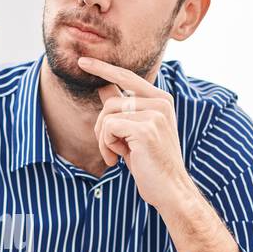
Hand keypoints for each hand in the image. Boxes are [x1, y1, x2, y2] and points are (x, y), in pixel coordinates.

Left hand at [78, 56, 191, 214]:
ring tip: (116, 156)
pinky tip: (117, 160)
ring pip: (107, 116)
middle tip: (110, 149)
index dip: (103, 68)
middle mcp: (161, 102)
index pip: (127, 77)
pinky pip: (108, 128)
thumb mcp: (135, 132)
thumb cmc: (151, 163)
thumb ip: (122, 109)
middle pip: (111, 102)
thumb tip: (103, 86)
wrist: (170, 190)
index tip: (82, 61)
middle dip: (102, 128)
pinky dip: (106, 146)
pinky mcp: (145, 128)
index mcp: (161, 100)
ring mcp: (155, 114)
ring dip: (104, 140)